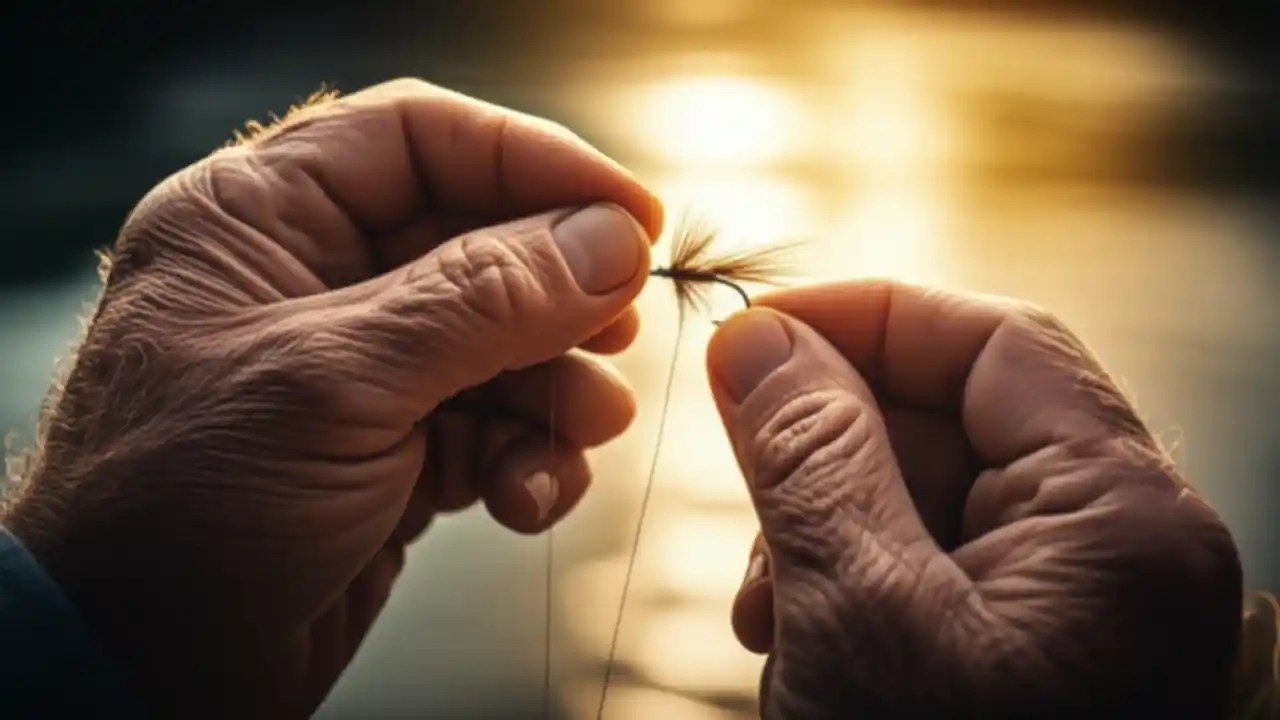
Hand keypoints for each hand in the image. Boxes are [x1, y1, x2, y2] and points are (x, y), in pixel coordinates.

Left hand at [3, 79, 661, 716]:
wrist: (139, 679)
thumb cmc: (179, 520)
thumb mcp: (335, 385)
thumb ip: (481, 301)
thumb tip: (609, 240)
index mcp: (258, 220)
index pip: (420, 139)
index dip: (534, 162)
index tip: (632, 213)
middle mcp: (312, 282)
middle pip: (480, 242)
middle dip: (558, 295)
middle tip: (617, 332)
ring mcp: (358, 372)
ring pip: (503, 341)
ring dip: (557, 388)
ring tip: (581, 430)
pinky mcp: (393, 453)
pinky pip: (495, 426)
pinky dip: (528, 460)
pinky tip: (523, 499)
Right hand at [707, 281, 1241, 715]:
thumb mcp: (860, 618)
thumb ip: (811, 457)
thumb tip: (760, 340)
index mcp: (1124, 523)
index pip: (996, 344)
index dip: (868, 318)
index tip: (758, 331)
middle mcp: (1120, 554)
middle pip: (958, 420)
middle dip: (834, 450)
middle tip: (751, 503)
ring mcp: (1076, 607)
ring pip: (929, 495)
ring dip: (827, 530)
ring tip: (774, 610)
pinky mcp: (1028, 650)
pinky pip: (927, 568)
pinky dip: (850, 585)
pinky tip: (804, 641)